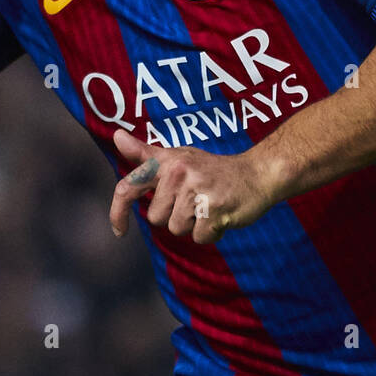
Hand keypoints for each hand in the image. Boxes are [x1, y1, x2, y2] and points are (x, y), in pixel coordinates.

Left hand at [108, 129, 279, 244]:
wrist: (258, 173)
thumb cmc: (213, 170)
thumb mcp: (179, 158)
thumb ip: (146, 155)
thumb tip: (116, 137)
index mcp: (168, 162)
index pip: (130, 186)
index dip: (117, 211)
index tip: (119, 231)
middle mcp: (179, 173)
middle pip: (156, 218)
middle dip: (174, 216)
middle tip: (196, 200)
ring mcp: (197, 190)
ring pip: (177, 229)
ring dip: (193, 225)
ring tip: (209, 206)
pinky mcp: (215, 209)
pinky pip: (199, 238)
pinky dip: (211, 233)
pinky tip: (221, 215)